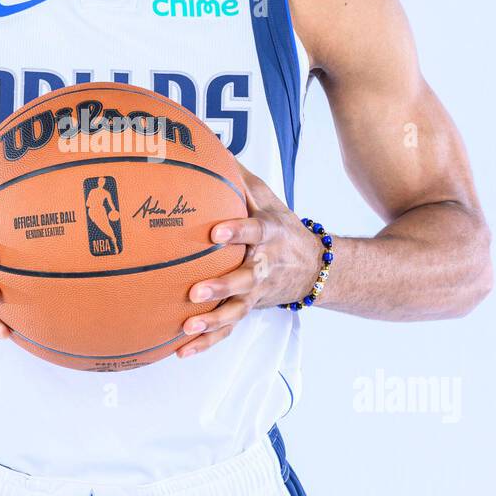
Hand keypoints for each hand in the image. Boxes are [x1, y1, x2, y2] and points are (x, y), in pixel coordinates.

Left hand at [176, 160, 323, 358]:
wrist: (315, 267)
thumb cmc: (281, 227)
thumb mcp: (267, 198)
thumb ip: (238, 178)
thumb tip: (206, 144)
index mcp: (268, 235)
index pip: (253, 231)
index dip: (236, 231)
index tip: (216, 233)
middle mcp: (264, 267)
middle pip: (244, 279)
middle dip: (221, 287)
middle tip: (195, 292)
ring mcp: (257, 293)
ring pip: (236, 311)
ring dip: (212, 322)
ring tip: (187, 328)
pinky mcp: (249, 310)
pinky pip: (228, 330)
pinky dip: (207, 343)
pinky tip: (180, 350)